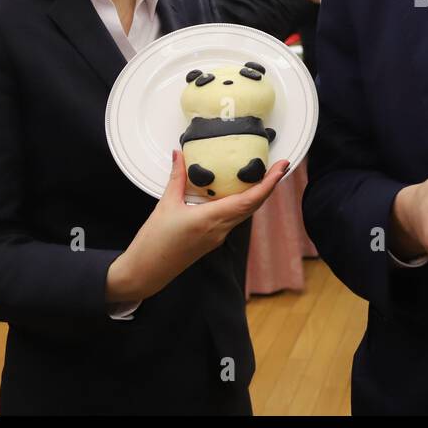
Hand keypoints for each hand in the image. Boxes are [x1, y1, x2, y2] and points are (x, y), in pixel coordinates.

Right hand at [106, 150, 288, 302]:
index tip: (281, 168)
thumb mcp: (165, 205)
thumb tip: (178, 154)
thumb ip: (176, 178)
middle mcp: (220, 230)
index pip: (249, 201)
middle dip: (269, 186)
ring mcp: (218, 237)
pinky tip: (237, 192)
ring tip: (262, 175)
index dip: (268, 184)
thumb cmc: (154, 243)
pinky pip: (233, 218)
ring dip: (257, 195)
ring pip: (245, 213)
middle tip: (278, 165)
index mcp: (211, 220)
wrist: (146, 272)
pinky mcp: (213, 240)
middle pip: (253, 206)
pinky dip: (241, 203)